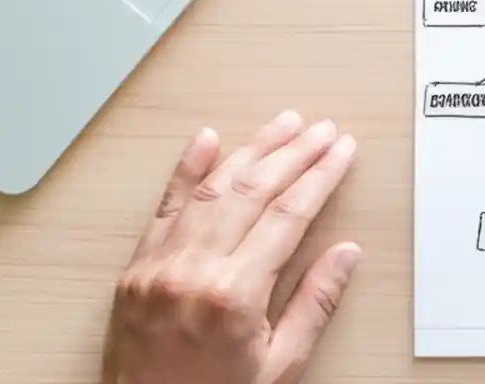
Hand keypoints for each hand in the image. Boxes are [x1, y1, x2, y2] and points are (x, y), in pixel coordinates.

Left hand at [102, 112, 359, 383]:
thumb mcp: (280, 365)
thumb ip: (315, 305)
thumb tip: (347, 254)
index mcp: (236, 294)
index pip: (290, 215)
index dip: (320, 176)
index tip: (341, 151)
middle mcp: (195, 270)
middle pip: (254, 191)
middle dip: (294, 153)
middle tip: (321, 129)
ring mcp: (160, 265)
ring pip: (213, 189)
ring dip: (252, 150)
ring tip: (283, 124)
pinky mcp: (136, 269)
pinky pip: (164, 207)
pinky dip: (186, 170)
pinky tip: (207, 139)